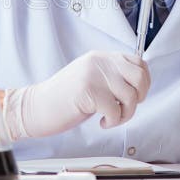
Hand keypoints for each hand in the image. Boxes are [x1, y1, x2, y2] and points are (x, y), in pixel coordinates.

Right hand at [3, 51, 150, 139]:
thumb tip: (139, 85)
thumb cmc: (62, 98)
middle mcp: (99, 62)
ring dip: (125, 114)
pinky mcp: (88, 92)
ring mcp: (93, 75)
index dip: (144, 82)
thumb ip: (111, 76)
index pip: (138, 62)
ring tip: (111, 118)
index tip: (136, 96)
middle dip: (139, 97)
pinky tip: (102, 122)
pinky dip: (113, 121)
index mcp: (100, 57)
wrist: (35, 108)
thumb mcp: (90, 78)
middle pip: (139, 76)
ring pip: (130, 96)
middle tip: (125, 108)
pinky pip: (115, 109)